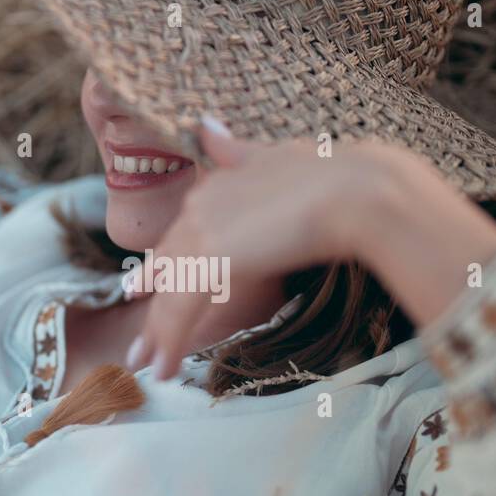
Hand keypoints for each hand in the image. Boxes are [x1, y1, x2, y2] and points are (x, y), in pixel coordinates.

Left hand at [126, 118, 495, 379]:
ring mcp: (202, 231)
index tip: (142, 284)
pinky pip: (181, 310)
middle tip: (139, 344)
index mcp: (217, 183)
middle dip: (154, 307)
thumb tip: (207, 126)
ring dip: (158, 337)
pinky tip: (162, 369)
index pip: (183, 233)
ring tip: (148, 368)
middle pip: (170, 266)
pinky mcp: (210, 260)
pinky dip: (170, 343)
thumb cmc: (336, 177)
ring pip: (170, 294)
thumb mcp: (278, 158)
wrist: (355, 192)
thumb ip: (239, 152)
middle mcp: (201, 203)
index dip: (162, 263)